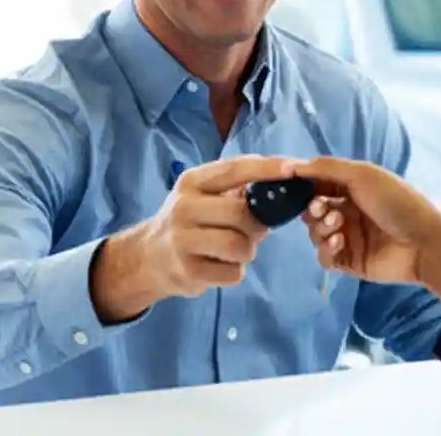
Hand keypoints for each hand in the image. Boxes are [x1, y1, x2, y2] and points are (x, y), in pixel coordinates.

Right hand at [91, 154, 295, 321]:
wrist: (147, 257)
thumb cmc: (189, 222)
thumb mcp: (203, 196)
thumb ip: (237, 189)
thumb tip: (283, 184)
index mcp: (192, 182)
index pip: (235, 169)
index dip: (267, 168)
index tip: (294, 168)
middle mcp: (184, 207)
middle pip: (241, 213)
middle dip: (257, 225)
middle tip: (255, 230)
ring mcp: (183, 240)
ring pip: (239, 245)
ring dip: (247, 251)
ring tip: (235, 250)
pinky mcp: (187, 271)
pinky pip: (232, 273)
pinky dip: (234, 272)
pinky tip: (219, 266)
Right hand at [297, 157, 440, 283]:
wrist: (422, 242)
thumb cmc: (395, 201)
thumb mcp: (362, 174)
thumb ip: (326, 168)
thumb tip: (293, 165)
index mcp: (352, 188)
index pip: (318, 185)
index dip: (304, 186)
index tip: (291, 186)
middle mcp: (347, 211)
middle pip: (312, 211)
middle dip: (312, 209)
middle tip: (323, 210)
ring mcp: (348, 238)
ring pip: (315, 234)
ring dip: (320, 228)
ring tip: (339, 226)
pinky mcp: (349, 261)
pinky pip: (324, 257)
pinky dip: (326, 249)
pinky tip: (340, 243)